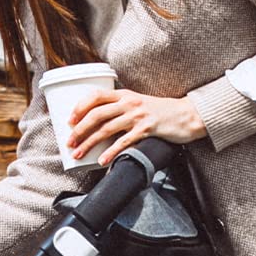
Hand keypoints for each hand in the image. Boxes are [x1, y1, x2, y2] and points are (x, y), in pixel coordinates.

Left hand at [66, 89, 205, 164]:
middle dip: (79, 130)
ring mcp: (137, 115)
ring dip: (89, 143)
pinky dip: (110, 152)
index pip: (96, 95)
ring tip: (78, 154)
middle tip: (69, 142)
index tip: (70, 120)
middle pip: (97, 115)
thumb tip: (96, 123)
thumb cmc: (158, 112)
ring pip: (106, 129)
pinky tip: (102, 160)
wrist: (185, 115)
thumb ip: (119, 108)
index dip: (80, 107)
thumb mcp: (137, 104)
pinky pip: (124, 142)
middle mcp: (128, 103)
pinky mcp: (147, 129)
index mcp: (124, 94)